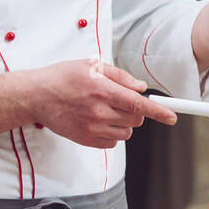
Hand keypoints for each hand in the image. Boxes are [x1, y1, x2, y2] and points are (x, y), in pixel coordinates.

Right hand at [27, 59, 177, 149]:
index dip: (159, 112)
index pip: (138, 105)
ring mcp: (92, 128)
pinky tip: (99, 121)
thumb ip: (120, 76)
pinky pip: (112, 142)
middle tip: (120, 100)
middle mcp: (98, 111)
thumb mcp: (92, 66)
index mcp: (102, 90)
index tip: (172, 117)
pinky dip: (112, 133)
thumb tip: (140, 88)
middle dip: (135, 111)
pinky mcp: (85, 140)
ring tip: (106, 109)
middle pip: (135, 120)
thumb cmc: (62, 77)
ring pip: (126, 132)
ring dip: (124, 123)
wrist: (36, 96)